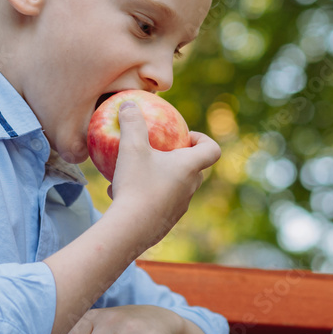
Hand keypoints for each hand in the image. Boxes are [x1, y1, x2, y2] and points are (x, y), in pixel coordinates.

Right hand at [107, 101, 220, 247]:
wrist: (130, 230)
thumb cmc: (135, 184)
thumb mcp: (131, 147)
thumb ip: (131, 122)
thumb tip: (129, 103)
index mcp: (189, 167)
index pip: (212, 150)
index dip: (204, 140)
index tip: (186, 137)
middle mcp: (189, 188)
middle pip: (195, 170)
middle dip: (180, 159)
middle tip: (160, 153)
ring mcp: (179, 208)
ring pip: (176, 187)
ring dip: (161, 178)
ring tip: (135, 174)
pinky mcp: (165, 223)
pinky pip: (159, 203)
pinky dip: (146, 196)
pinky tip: (120, 193)